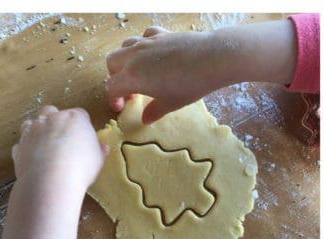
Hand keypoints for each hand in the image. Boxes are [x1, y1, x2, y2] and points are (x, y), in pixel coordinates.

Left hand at [2, 106, 107, 238]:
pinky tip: (33, 160)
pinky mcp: (19, 146)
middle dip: (55, 120)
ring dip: (36, 130)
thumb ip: (99, 150)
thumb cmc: (80, 168)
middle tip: (61, 137)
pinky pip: (21, 144)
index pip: (80, 114)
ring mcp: (32, 131)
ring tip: (44, 146)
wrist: (50, 182)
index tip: (83, 137)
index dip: (82, 125)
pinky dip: (26, 149)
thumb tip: (102, 147)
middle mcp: (51, 119)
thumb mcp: (98, 160)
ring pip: (31, 123)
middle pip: (52, 111)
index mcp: (74, 118)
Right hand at [105, 21, 295, 123]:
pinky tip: (154, 53)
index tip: (122, 107)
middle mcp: (134, 56)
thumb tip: (145, 119)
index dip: (113, 99)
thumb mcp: (171, 103)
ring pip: (125, 45)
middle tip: (129, 89)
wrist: (212, 58)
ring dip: (126, 58)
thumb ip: (154, 111)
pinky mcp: (161, 34)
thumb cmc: (190, 85)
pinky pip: (144, 35)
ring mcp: (147, 42)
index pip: (111, 87)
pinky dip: (143, 44)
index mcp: (132, 76)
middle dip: (115, 76)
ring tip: (139, 70)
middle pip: (112, 62)